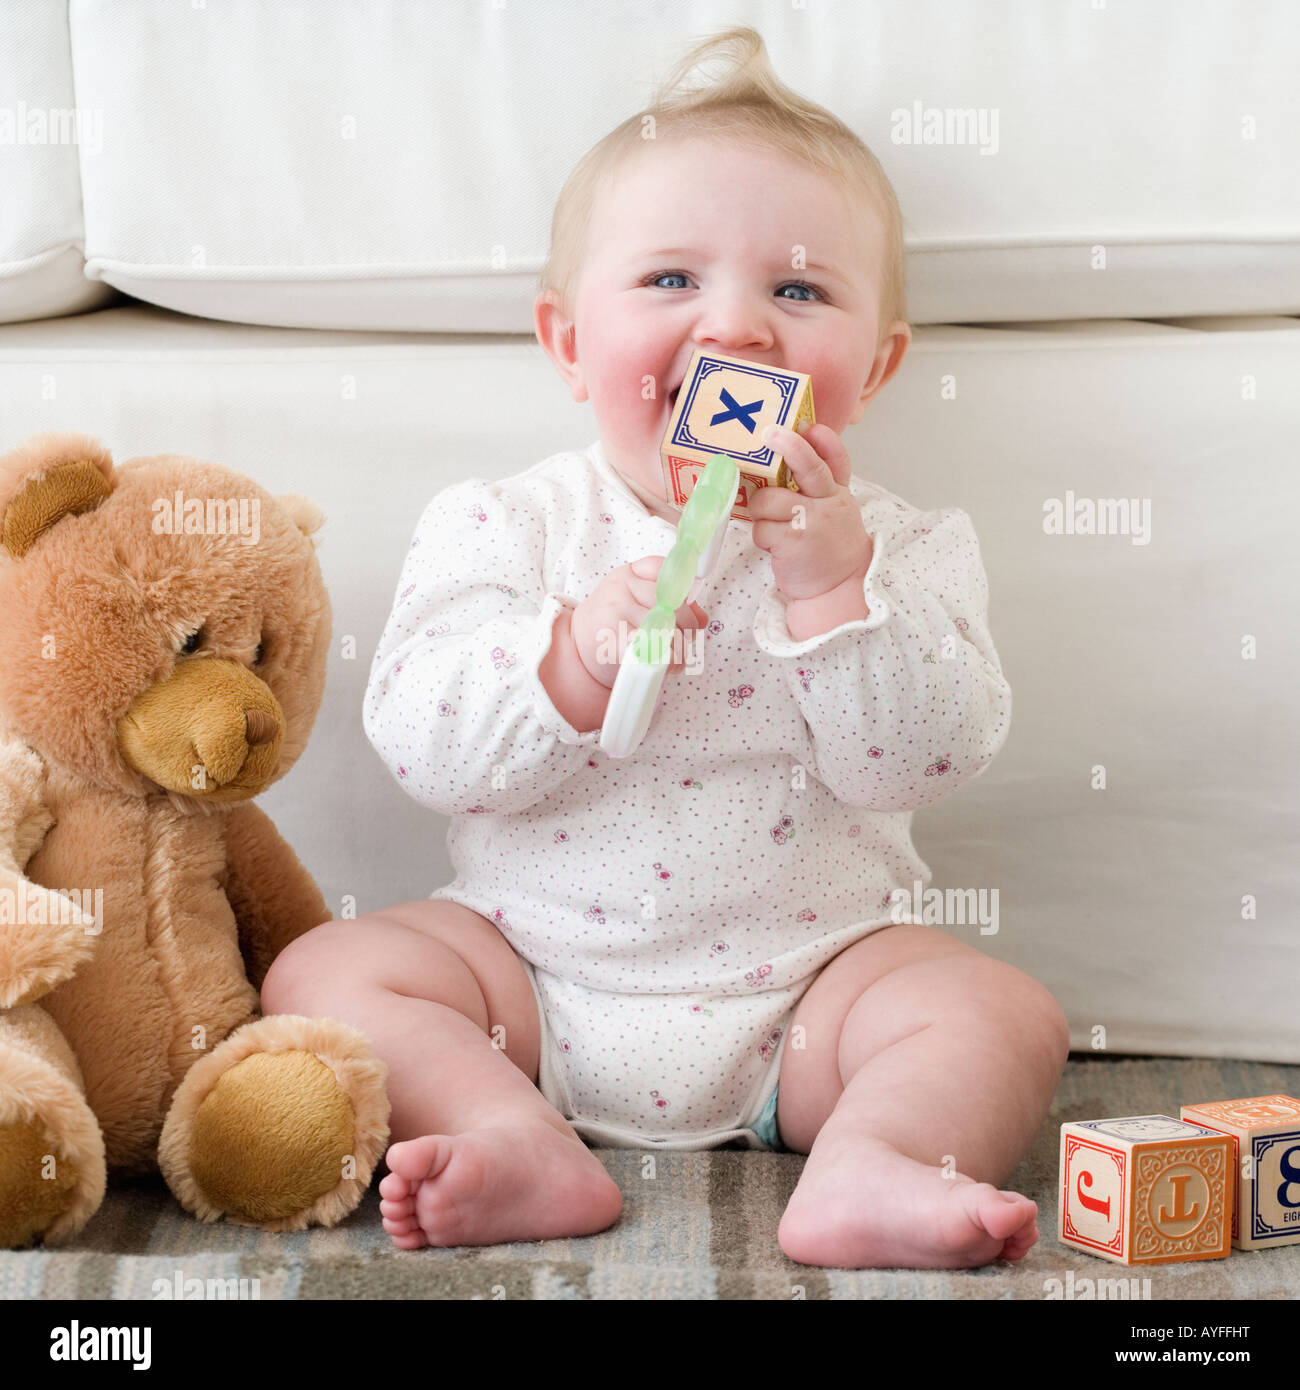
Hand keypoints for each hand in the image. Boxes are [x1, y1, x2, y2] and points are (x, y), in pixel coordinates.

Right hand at [570, 556, 708, 689]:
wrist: (576, 653)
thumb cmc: (611, 626)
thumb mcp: (634, 601)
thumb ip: (667, 601)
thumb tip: (701, 617)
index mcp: (627, 575)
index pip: (666, 570)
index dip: (684, 592)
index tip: (689, 608)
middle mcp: (621, 590)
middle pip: (676, 605)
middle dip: (689, 626)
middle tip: (685, 638)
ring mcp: (617, 615)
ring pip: (670, 630)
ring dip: (681, 648)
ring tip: (676, 654)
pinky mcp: (617, 643)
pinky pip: (658, 651)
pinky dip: (670, 662)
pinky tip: (668, 664)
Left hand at [748, 421, 871, 600]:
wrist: (839, 586)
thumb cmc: (829, 544)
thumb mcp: (836, 508)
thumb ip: (823, 480)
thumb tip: (801, 442)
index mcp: (837, 492)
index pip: (835, 459)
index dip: (822, 440)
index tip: (806, 425)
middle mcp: (828, 503)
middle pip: (809, 467)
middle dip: (788, 447)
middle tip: (768, 434)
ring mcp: (811, 522)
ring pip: (768, 500)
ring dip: (761, 511)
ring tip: (773, 524)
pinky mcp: (792, 542)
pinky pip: (761, 527)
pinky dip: (761, 536)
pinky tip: (774, 545)